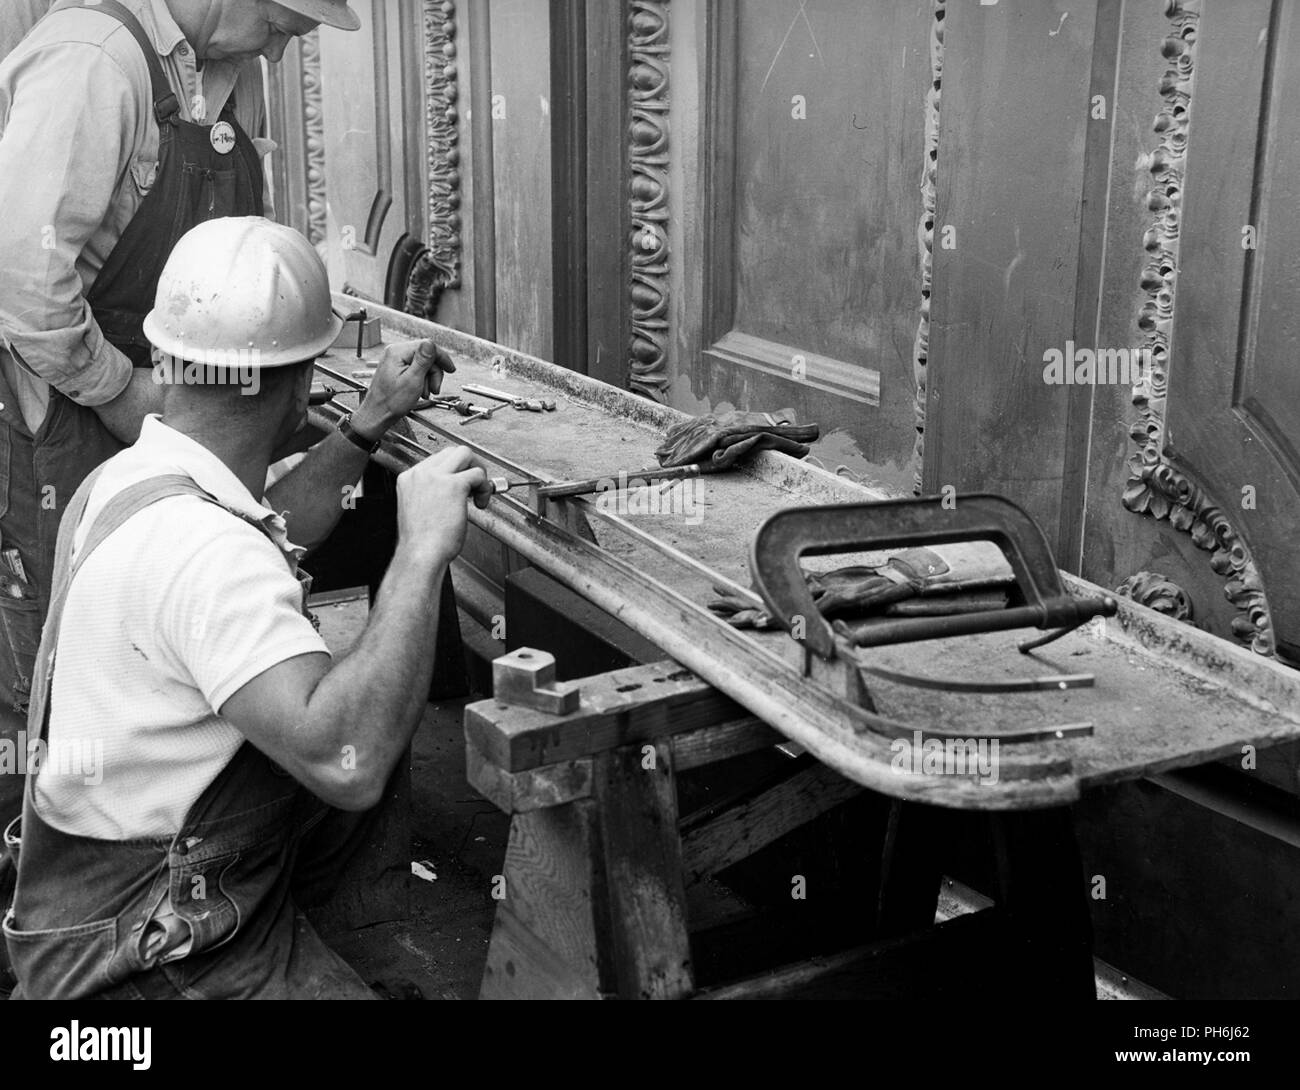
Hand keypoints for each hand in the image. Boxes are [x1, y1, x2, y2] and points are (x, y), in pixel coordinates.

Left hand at [353, 338, 454, 438]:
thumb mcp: (412, 380)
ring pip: (423, 364)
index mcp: (398, 352)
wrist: (378, 414)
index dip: (442, 358)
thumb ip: (423, 360)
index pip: (427, 346)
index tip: (450, 369)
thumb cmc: (390, 402)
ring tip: (425, 392)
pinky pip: (415, 369)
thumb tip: (431, 344)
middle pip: (426, 355)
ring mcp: (395, 360)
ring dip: (428, 379)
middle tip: (434, 388)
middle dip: (434, 373)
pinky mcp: (396, 368)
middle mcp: (395, 353)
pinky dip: (421, 380)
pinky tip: (420, 390)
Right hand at [396, 445, 489, 565]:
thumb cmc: (421, 541)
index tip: (461, 486)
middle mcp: (420, 473)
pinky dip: (484, 487)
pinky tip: (480, 503)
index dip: (453, 471)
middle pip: (451, 452)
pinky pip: (478, 474)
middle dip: (467, 465)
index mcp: (409, 478)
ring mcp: (436, 477)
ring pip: (465, 453)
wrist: (421, 553)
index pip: (436, 460)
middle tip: (474, 485)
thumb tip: (453, 490)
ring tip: (479, 491)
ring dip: (477, 470)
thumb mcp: (418, 508)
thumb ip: (431, 493)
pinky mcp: (454, 485)